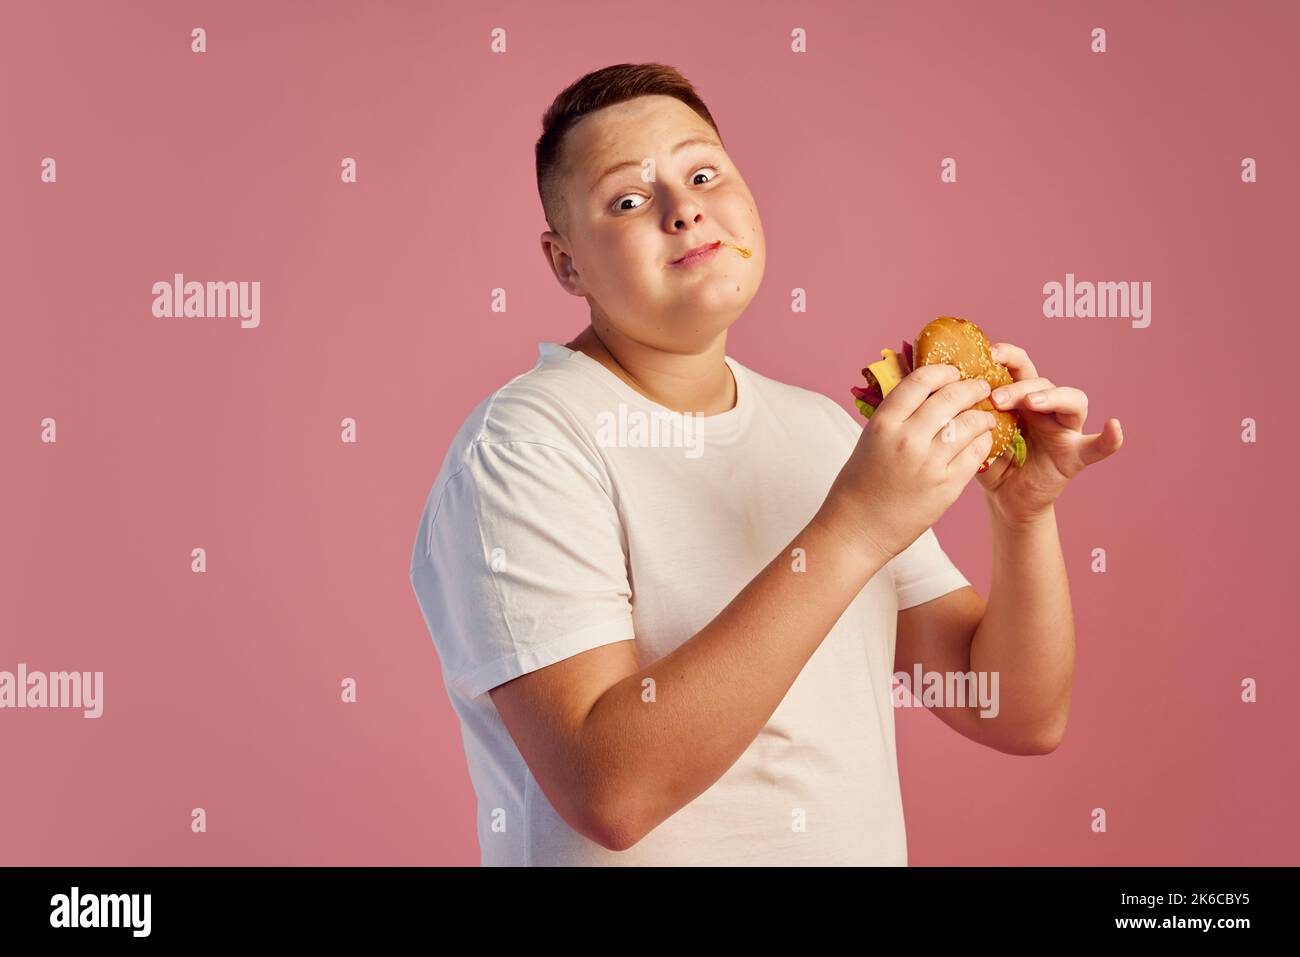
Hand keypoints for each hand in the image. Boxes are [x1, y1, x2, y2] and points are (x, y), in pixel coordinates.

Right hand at [819, 364, 995, 563]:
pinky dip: (983, 442)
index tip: (954, 371)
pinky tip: (982, 441)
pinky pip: (976, 453)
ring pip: (970, 423)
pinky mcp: (947, 486)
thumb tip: (926, 392)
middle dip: (972, 387)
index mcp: (883, 424)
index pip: (920, 381)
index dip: (942, 371)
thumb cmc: (860, 484)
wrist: (856, 529)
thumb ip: (897, 416)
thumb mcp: (870, 440)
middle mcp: (907, 439)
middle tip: (981, 386)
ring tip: (985, 417)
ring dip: (983, 415)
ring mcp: (929, 463)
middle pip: (951, 396)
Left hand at [977, 342, 1123, 523]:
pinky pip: (1098, 447)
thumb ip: (968, 420)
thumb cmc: (992, 466)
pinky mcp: (1075, 456)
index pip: (1020, 369)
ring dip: (1050, 396)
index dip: (1008, 357)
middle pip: (1043, 382)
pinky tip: (1114, 427)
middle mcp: (1047, 410)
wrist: (1007, 501)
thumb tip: (947, 402)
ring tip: (1031, 403)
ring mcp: (1065, 431)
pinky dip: (1109, 438)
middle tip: (995, 399)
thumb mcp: (975, 439)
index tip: (987, 353)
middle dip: (1019, 385)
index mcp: (1021, 401)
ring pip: (1071, 400)